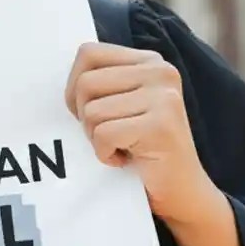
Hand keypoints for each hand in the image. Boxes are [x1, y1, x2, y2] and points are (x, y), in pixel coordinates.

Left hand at [64, 42, 221, 226]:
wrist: (182, 191)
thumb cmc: (143, 147)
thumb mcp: (125, 101)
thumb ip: (103, 81)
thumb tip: (62, 74)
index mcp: (149, 61)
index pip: (88, 54)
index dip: (75, 87)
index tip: (90, 111)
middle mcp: (160, 72)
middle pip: (85, 83)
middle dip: (85, 117)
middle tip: (109, 135)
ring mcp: (164, 97)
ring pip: (92, 111)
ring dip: (96, 138)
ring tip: (121, 146)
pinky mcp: (160, 125)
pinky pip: (103, 135)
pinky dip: (105, 154)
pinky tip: (126, 159)